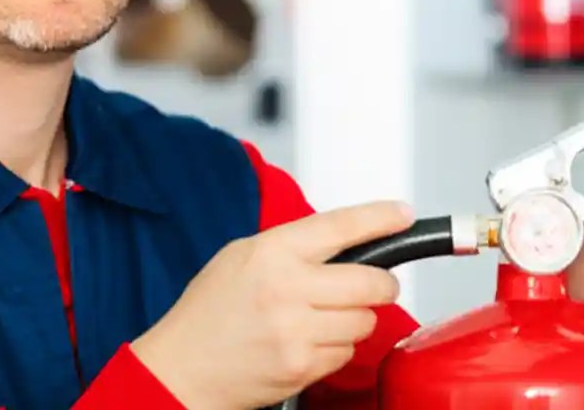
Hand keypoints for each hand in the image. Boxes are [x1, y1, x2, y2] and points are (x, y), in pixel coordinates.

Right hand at [130, 201, 414, 409]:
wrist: (182, 369)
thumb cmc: (209, 312)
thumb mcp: (241, 256)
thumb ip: (291, 246)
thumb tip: (344, 242)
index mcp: (272, 251)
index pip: (341, 226)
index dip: (379, 218)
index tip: (401, 214)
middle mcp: (288, 288)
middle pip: (371, 281)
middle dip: (380, 285)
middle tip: (372, 285)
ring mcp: (298, 330)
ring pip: (365, 321)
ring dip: (354, 319)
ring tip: (320, 318)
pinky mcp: (304, 365)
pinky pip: (347, 352)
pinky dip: (336, 347)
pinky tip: (306, 342)